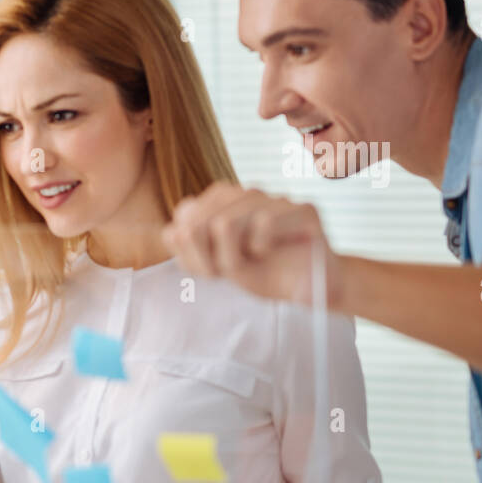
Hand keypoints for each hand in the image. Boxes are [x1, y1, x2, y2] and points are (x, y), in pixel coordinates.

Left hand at [162, 185, 343, 307]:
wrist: (309, 289)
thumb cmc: (263, 273)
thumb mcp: (216, 264)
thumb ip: (190, 247)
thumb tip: (172, 231)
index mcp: (226, 200)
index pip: (187, 213)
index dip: (190, 248)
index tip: (208, 270)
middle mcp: (250, 193)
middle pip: (202, 220)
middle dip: (207, 256)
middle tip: (225, 273)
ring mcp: (277, 198)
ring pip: (226, 222)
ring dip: (230, 257)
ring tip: (248, 265)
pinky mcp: (304, 209)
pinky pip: (262, 222)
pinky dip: (258, 247)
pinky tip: (267, 254)